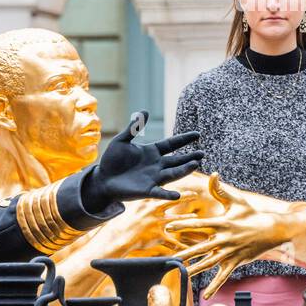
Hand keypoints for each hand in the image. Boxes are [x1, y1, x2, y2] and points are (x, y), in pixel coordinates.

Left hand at [82, 116, 203, 211]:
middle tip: (202, 153)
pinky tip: (177, 195)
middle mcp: (156, 165)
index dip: (184, 139)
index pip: (172, 144)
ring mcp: (153, 178)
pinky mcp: (147, 190)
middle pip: (177, 160)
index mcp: (152, 152)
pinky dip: (168, 194)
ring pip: (173, 174)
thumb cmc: (112, 160)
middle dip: (190, 157)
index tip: (197, 134)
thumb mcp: (121, 141)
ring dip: (184, 170)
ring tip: (196, 164)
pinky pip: (159, 192)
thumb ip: (133, 128)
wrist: (102, 179)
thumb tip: (145, 111)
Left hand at [164, 173, 305, 298]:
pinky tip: (205, 296)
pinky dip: (215, 286)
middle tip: (169, 258)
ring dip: (194, 270)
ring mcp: (230, 252)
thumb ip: (221, 190)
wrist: (273, 230)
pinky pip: (223, 276)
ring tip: (180, 275)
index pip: (198, 224)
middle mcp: (224, 239)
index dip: (182, 225)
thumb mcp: (237, 201)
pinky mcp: (236, 262)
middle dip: (184, 253)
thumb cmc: (252, 214)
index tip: (168, 227)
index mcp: (222, 223)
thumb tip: (213, 174)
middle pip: (201, 247)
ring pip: (209, 263)